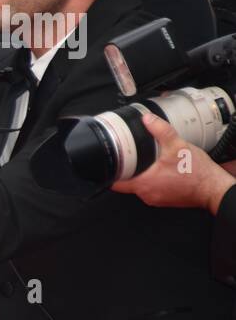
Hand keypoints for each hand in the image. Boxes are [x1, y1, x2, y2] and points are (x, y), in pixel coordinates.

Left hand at [111, 113, 235, 213]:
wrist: (213, 188)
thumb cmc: (197, 172)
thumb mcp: (177, 145)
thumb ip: (160, 130)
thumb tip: (147, 119)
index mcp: (144, 184)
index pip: (115, 183)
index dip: (109, 173)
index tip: (107, 164)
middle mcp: (146, 194)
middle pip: (126, 184)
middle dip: (125, 171)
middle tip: (128, 158)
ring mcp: (155, 199)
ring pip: (139, 186)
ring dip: (140, 175)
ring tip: (146, 163)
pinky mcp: (164, 199)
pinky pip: (151, 189)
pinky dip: (152, 180)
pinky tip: (160, 171)